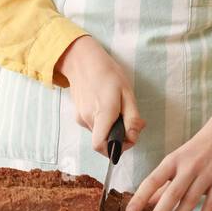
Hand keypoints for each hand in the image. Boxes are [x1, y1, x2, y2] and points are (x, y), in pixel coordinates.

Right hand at [54, 35, 144, 156]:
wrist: (83, 61)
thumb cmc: (108, 74)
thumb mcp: (127, 93)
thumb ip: (132, 118)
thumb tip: (133, 137)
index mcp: (102, 113)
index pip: (101, 145)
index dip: (117, 149)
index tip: (129, 138)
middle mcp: (88, 119)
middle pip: (104, 141)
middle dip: (119, 136)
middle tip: (128, 119)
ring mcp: (81, 118)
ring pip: (99, 134)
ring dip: (111, 128)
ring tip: (117, 108)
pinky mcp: (78, 115)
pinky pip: (94, 126)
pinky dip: (103, 122)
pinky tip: (106, 105)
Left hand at [124, 107, 211, 210]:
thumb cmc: (199, 148)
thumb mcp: (178, 159)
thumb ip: (164, 181)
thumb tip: (148, 202)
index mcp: (173, 160)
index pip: (153, 180)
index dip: (140, 197)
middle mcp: (188, 167)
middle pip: (171, 194)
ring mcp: (206, 175)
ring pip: (190, 201)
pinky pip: (211, 204)